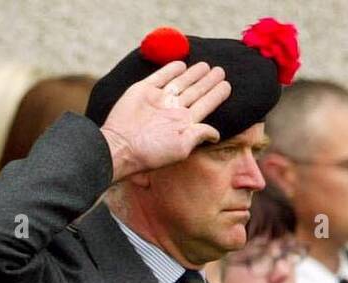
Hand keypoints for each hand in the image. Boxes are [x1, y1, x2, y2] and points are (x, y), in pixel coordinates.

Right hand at [100, 60, 230, 181]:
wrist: (120, 146)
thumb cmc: (150, 153)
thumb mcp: (180, 148)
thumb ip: (198, 136)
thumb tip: (216, 134)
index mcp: (183, 123)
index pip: (205, 106)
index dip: (216, 95)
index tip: (227, 85)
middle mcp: (172, 110)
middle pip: (195, 92)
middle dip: (208, 82)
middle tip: (220, 71)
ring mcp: (157, 100)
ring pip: (180, 83)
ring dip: (193, 74)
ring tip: (206, 66)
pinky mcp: (142, 90)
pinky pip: (160, 76)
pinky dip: (170, 69)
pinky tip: (181, 64)